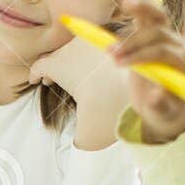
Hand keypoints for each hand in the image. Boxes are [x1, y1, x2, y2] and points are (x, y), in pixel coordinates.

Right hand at [27, 34, 130, 150]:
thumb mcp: (89, 136)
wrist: (149, 89)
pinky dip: (96, 56)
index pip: (40, 66)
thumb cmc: (113, 111)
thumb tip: (73, 146)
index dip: (35, 74)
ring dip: (74, 60)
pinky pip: (100, 46)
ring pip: (79, 48)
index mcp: (61, 66)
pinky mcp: (118, 39)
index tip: (35, 81)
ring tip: (77, 74)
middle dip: (54, 66)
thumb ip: (76, 142)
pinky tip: (101, 69)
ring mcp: (98, 41)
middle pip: (58, 55)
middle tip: (52, 79)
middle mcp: (75, 48)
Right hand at [110, 0, 184, 143]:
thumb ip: (159, 104)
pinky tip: (125, 3)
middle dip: (133, 42)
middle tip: (111, 55)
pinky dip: (138, 8)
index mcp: (183, 64)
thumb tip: (155, 95)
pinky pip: (149, 15)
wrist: (163, 103)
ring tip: (114, 25)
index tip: (120, 64)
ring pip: (156, 18)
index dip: (141, 55)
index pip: (163, 52)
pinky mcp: (155, 32)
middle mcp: (178, 46)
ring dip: (134, 20)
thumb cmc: (164, 109)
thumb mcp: (162, 112)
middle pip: (158, 33)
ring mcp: (168, 37)